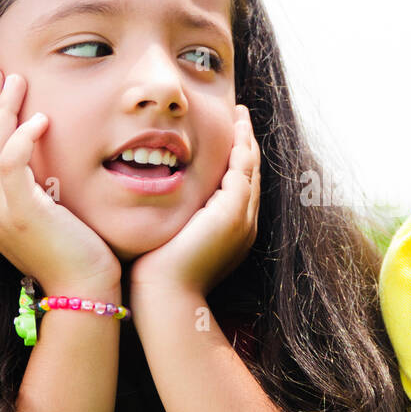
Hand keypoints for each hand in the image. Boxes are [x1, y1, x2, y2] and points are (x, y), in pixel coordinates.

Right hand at [0, 67, 119, 292]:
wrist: (84, 293)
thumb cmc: (78, 258)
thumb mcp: (52, 221)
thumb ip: (40, 195)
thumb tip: (47, 171)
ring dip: (1, 110)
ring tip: (16, 81)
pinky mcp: (21, 215)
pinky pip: (10, 164)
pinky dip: (22, 137)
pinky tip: (40, 118)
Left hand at [129, 104, 260, 297]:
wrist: (167, 295)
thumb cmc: (159, 275)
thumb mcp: (173, 241)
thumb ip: (177, 221)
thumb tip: (162, 208)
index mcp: (231, 231)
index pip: (239, 187)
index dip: (237, 160)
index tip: (230, 138)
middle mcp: (243, 223)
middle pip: (251, 175)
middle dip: (247, 144)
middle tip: (241, 118)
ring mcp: (242, 218)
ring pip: (251, 168)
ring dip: (247, 138)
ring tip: (241, 116)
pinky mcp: (232, 211)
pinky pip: (242, 169)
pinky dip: (241, 146)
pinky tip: (235, 127)